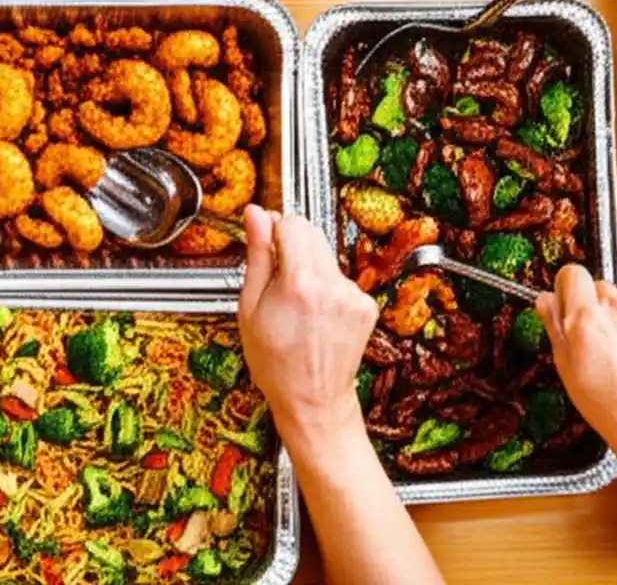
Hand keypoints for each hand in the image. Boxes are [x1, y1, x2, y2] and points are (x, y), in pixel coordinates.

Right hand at [237, 205, 377, 451]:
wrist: (312, 400)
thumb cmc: (276, 364)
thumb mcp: (250, 309)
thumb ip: (257, 256)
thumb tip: (255, 216)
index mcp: (300, 283)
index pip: (294, 223)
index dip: (275, 230)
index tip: (267, 243)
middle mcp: (333, 285)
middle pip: (313, 234)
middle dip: (292, 247)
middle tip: (277, 280)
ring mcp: (353, 295)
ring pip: (327, 257)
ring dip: (310, 270)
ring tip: (296, 306)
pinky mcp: (366, 305)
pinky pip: (341, 280)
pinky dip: (327, 289)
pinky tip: (315, 316)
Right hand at [536, 265, 616, 484]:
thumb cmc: (607, 403)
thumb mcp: (565, 365)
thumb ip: (554, 326)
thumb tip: (545, 302)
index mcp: (587, 316)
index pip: (572, 273)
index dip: (564, 288)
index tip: (562, 305)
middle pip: (596, 286)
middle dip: (586, 304)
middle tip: (581, 334)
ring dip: (608, 317)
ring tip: (606, 353)